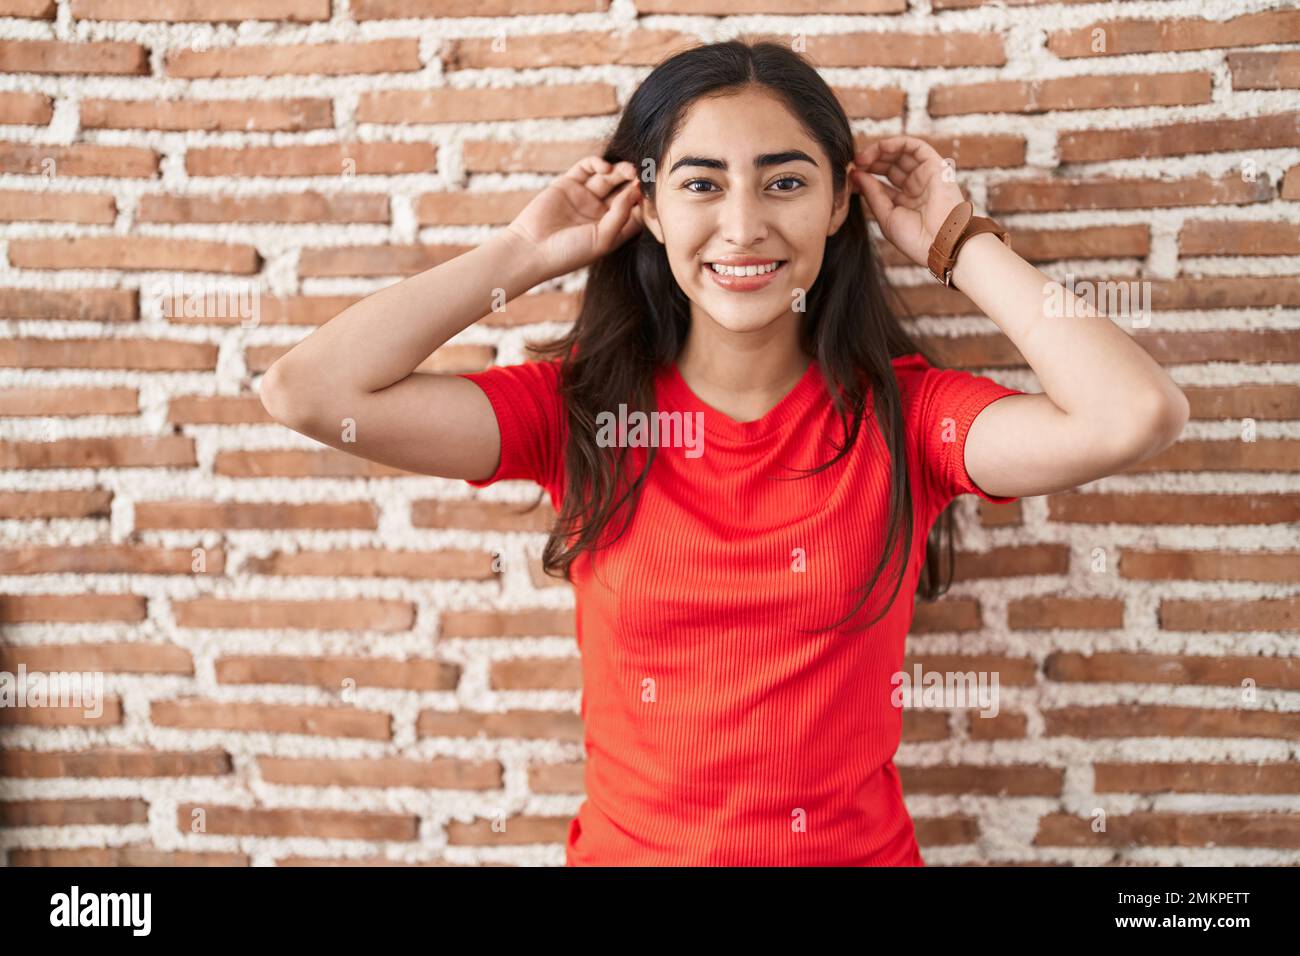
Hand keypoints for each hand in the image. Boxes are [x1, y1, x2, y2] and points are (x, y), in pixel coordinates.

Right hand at [503, 155, 643, 279]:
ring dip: (620, 171)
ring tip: (628, 170)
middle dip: (634, 182)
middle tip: (641, 175)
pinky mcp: (568, 183)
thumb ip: (621, 214)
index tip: (651, 195)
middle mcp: (600, 213)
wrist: (531, 250)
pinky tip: (605, 168)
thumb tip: (636, 190)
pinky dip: (598, 163)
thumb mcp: (603, 239)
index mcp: (612, 230)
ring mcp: (584, 197)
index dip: (644, 202)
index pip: (636, 211)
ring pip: (608, 177)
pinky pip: (587, 167)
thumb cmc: (569, 253)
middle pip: (624, 191)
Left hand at [849, 135, 967, 269]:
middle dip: (870, 162)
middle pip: (890, 166)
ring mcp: (926, 175)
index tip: (850, 176)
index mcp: (905, 202)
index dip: (864, 177)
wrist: (940, 244)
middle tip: (854, 164)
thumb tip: (855, 174)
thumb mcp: (886, 216)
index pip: (882, 183)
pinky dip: (897, 143)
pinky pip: (915, 147)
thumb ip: (872, 193)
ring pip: (900, 154)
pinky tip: (881, 148)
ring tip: (862, 158)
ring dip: (880, 151)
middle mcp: (917, 186)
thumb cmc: (915, 238)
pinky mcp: (936, 166)